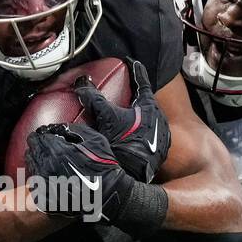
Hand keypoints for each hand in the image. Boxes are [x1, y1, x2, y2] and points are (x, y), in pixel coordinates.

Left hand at [25, 123, 167, 235]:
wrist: (108, 193)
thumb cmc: (103, 165)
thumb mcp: (93, 139)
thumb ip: (73, 130)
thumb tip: (56, 127)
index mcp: (57, 150)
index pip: (37, 137)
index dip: (41, 134)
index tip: (44, 135)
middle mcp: (47, 166)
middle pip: (31, 150)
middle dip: (37, 145)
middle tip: (45, 146)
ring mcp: (44, 183)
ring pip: (31, 165)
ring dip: (37, 159)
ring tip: (47, 159)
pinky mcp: (44, 198)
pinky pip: (33, 183)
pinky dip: (38, 176)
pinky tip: (47, 175)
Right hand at [73, 61, 169, 182]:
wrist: (133, 179)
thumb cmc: (124, 146)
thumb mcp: (106, 118)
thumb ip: (94, 97)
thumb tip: (82, 82)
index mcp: (149, 107)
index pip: (142, 80)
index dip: (135, 69)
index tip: (130, 61)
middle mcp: (159, 120)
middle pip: (146, 100)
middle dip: (135, 94)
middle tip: (124, 88)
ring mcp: (159, 137)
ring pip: (147, 118)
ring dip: (136, 114)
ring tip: (122, 113)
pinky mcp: (156, 153)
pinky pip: (146, 134)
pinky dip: (136, 130)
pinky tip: (125, 136)